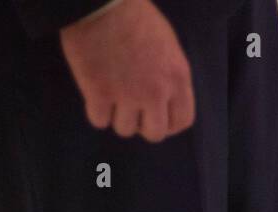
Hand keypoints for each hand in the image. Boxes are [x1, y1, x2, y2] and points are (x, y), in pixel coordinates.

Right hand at [60, 0, 194, 142]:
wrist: (103, 2)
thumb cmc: (136, 17)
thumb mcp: (168, 46)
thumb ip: (169, 76)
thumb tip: (164, 100)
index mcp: (177, 78)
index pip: (182, 121)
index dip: (168, 124)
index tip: (155, 117)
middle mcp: (156, 92)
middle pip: (154, 134)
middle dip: (142, 125)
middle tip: (131, 109)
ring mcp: (128, 95)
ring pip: (125, 129)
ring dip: (117, 116)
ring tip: (111, 96)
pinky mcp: (99, 93)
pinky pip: (99, 121)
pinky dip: (96, 111)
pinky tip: (95, 94)